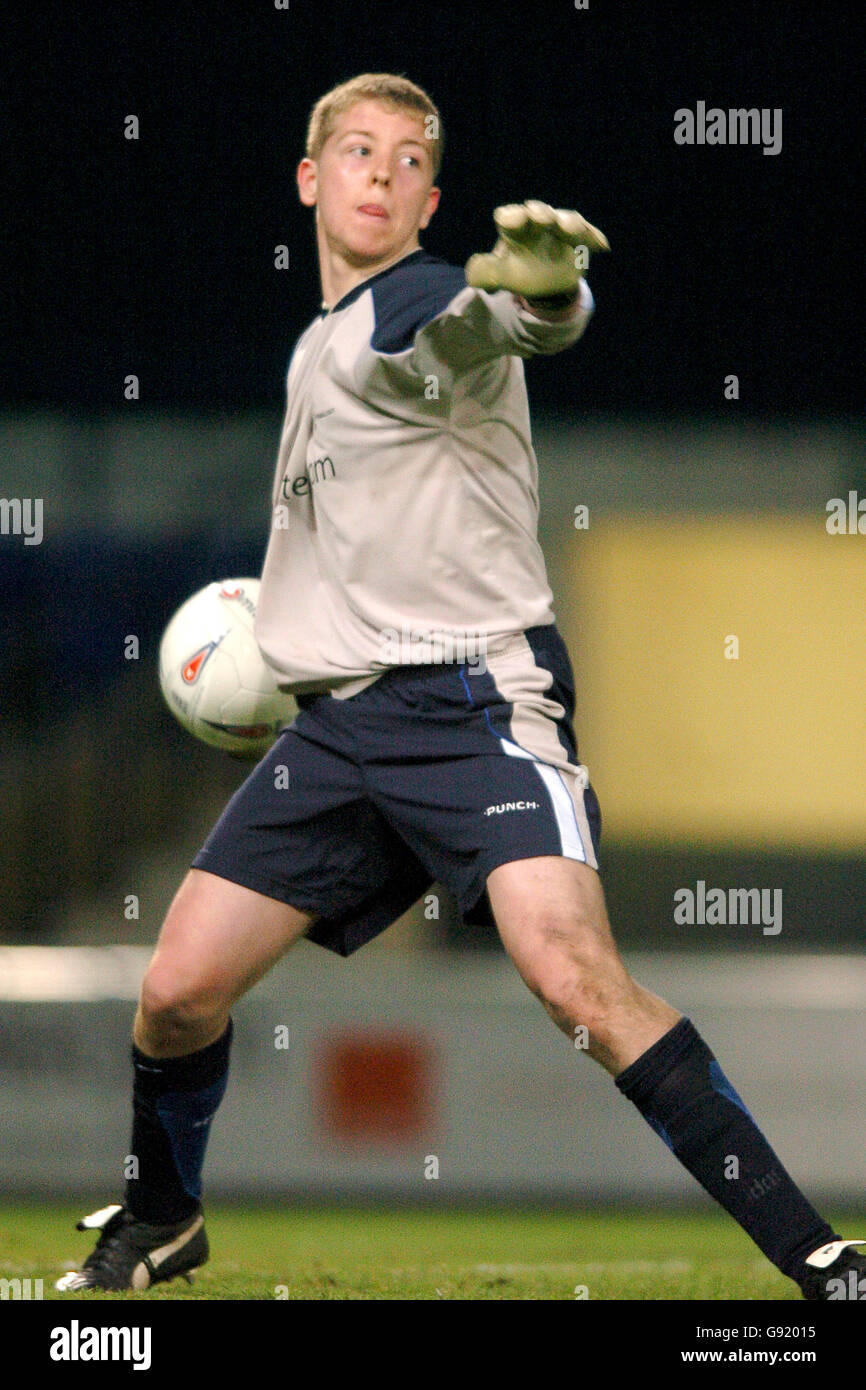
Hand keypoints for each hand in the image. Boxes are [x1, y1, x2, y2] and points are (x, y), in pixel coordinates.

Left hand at [465, 200, 608, 298]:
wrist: (545, 283)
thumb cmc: (520, 272)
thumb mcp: (501, 276)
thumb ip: (486, 273)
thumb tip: (473, 274)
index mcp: (515, 228)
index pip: (509, 217)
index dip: (511, 218)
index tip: (512, 223)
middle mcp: (538, 223)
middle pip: (538, 212)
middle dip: (540, 213)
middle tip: (541, 217)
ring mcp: (561, 229)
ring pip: (566, 219)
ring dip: (568, 222)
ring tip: (570, 228)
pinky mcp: (580, 240)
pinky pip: (588, 235)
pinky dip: (594, 238)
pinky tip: (602, 245)